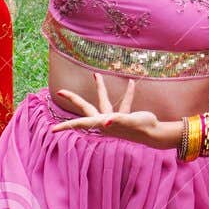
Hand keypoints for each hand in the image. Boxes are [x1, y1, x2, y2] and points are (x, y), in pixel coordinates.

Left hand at [50, 74, 170, 148]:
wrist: (155, 134)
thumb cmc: (142, 128)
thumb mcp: (131, 122)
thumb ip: (119, 120)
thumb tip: (108, 121)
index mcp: (103, 124)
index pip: (81, 123)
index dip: (67, 125)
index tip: (52, 130)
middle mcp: (105, 122)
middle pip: (86, 109)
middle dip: (75, 100)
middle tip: (61, 92)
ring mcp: (114, 119)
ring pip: (103, 101)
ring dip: (101, 88)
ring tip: (96, 74)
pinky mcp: (124, 117)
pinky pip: (123, 102)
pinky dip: (127, 93)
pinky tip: (131, 83)